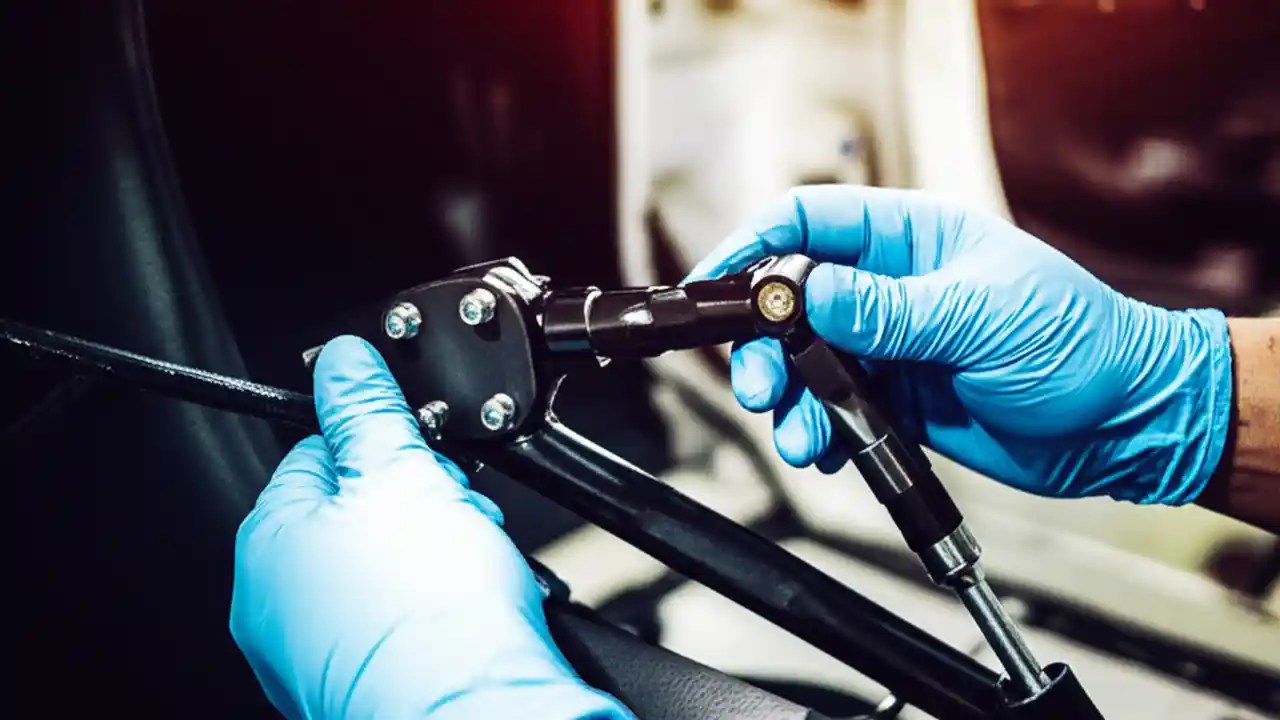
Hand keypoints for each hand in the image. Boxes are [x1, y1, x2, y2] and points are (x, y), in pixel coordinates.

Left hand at [230, 336, 631, 718]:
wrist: (476, 715)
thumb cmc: (430, 612)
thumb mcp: (400, 471)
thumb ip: (366, 405)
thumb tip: (343, 357)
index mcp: (268, 541)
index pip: (318, 452)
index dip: (384, 444)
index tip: (423, 455)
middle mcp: (277, 606)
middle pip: (355, 513)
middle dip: (416, 503)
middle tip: (453, 513)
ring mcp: (318, 654)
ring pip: (384, 568)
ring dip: (433, 553)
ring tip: (470, 563)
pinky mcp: (368, 685)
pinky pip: (404, 621)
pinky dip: (437, 608)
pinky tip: (469, 608)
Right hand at [687, 185, 1231, 503]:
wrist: (1125, 425)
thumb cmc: (1080, 346)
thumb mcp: (980, 317)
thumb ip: (887, 310)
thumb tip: (808, 296)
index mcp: (910, 239)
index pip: (809, 222)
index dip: (754, 246)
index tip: (716, 282)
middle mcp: (889, 287)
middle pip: (789, 301)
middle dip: (761, 344)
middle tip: (760, 383)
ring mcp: (889, 344)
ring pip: (803, 363)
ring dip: (786, 398)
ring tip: (798, 431)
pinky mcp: (894, 398)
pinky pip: (832, 410)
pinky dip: (816, 431)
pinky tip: (823, 448)